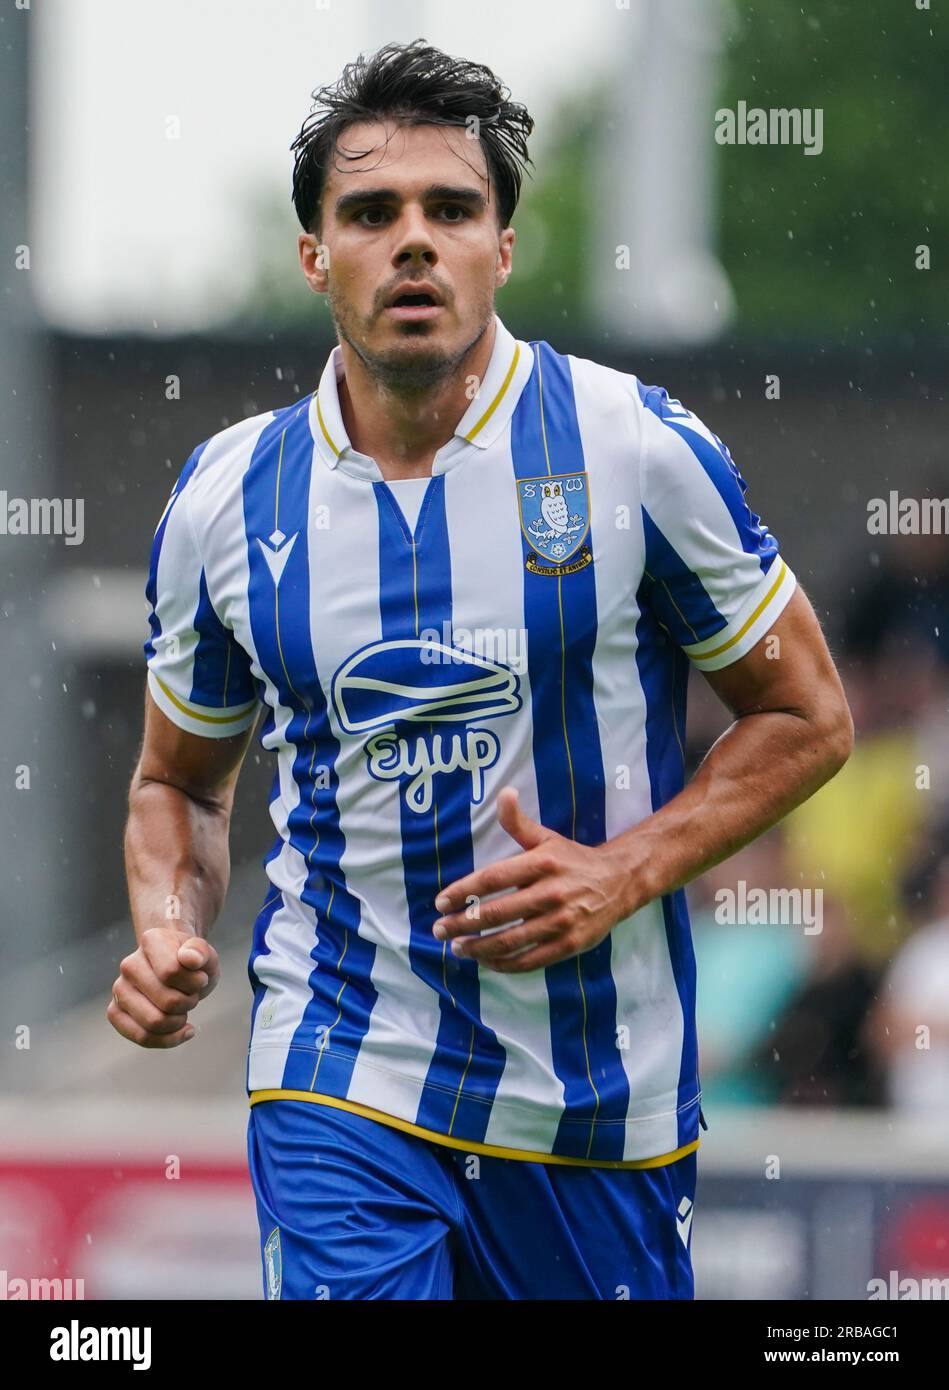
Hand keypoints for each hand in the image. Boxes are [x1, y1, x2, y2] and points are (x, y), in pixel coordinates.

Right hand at [106, 928, 219, 1047]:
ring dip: (179, 1021)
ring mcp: (119, 989)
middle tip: (192, 995)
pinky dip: (168, 1039)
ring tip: (183, 1009)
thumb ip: (200, 952)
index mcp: (151, 941)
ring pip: (153, 1023)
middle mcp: (129, 964)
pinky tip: (183, 1030)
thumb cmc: (192, 963)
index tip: (200, 977)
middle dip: (188, 1003)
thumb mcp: (205, 955)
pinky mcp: (115, 1012)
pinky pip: (142, 1038)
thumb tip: (189, 959)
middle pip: (167, 1002)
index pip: (171, 972)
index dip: (195, 982)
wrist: (178, 969)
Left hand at [431, 787, 633, 972]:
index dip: (462, 891)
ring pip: (510, 941)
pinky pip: (530, 960)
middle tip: (439, 929)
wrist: (619, 883)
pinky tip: (485, 961)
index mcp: (542, 863)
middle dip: (462, 924)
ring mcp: (561, 922)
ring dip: (478, 948)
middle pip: (496, 913)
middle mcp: (551, 892)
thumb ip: (519, 822)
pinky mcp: (569, 945)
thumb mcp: (547, 837)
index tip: (440, 902)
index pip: (492, 878)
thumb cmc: (573, 860)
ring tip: (457, 947)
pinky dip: (504, 964)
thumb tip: (503, 793)